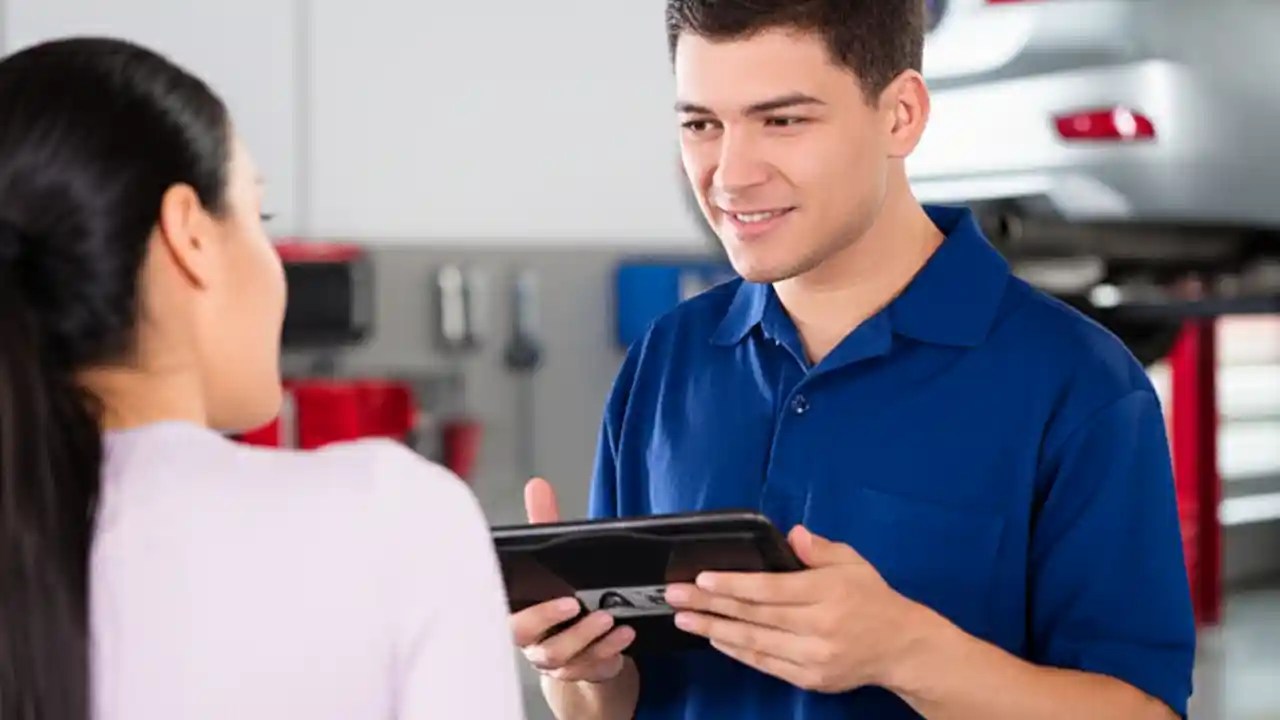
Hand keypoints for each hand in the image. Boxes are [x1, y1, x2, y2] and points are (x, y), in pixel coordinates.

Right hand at [510, 477, 635, 682]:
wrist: (578, 640)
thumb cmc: (561, 597)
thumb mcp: (552, 559)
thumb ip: (544, 525)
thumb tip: (537, 486)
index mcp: (520, 615)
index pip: (512, 619)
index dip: (534, 613)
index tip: (560, 597)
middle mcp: (534, 644)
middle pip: (535, 643)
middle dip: (555, 625)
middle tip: (577, 605)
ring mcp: (558, 662)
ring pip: (565, 657)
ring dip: (588, 637)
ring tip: (610, 617)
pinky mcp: (583, 670)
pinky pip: (592, 665)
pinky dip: (609, 649)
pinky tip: (625, 633)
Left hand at [664, 525, 932, 693]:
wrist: (901, 646)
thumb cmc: (871, 598)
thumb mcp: (852, 562)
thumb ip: (819, 549)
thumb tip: (792, 534)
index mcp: (827, 592)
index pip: (769, 589)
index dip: (732, 585)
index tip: (701, 580)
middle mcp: (819, 626)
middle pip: (754, 615)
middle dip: (710, 606)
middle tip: (676, 597)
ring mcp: (814, 657)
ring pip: (755, 642)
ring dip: (715, 630)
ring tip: (685, 620)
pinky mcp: (810, 679)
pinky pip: (766, 664)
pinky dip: (738, 652)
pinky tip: (716, 640)